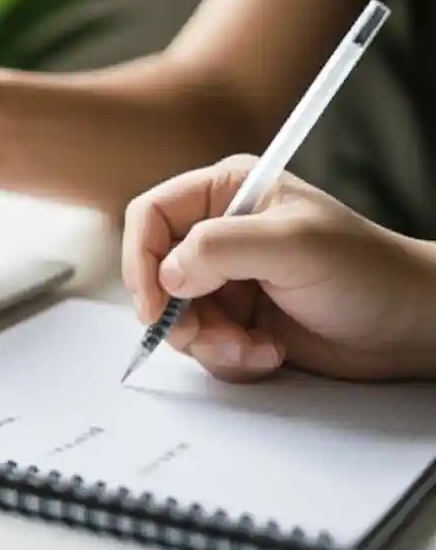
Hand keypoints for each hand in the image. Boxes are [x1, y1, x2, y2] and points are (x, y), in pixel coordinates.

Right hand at [123, 155, 435, 381]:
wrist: (410, 326)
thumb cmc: (367, 272)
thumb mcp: (292, 245)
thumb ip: (220, 248)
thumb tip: (167, 275)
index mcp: (224, 192)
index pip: (150, 216)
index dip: (141, 260)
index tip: (155, 304)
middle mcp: (218, 233)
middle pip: (155, 274)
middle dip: (182, 315)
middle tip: (211, 335)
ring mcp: (227, 279)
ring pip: (177, 317)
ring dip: (211, 342)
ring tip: (256, 346)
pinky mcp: (237, 319)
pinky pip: (203, 345)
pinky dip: (230, 357)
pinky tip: (270, 352)